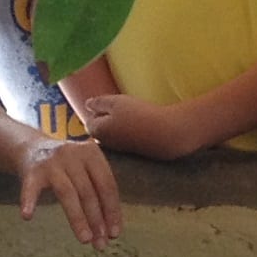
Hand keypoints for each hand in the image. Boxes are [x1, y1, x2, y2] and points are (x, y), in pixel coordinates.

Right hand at [17, 136, 121, 247]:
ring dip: (78, 219)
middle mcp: (73, 155)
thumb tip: (111, 230)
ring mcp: (51, 162)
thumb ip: (98, 191)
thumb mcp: (86, 168)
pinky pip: (31, 189)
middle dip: (97, 220)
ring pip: (68, 193)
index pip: (107, 186)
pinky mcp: (32, 170)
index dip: (112, 211)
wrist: (31, 147)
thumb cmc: (67, 166)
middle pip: (88, 192)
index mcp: (92, 154)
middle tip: (101, 244)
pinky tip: (27, 216)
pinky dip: (29, 201)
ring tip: (85, 239)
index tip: (115, 233)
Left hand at [78, 90, 203, 160]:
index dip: (99, 110)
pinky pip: (127, 141)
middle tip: (124, 110)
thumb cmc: (141, 115)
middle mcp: (105, 144)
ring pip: (114, 136)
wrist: (168, 135)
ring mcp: (119, 150)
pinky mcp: (133, 154)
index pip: (90, 120)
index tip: (113, 105)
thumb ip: (99, 102)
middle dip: (108, 121)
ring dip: (120, 127)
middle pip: (101, 130)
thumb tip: (88, 104)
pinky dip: (132, 134)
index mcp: (97, 130)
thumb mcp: (117, 101)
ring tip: (136, 118)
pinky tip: (143, 128)